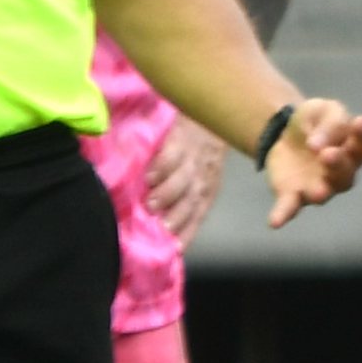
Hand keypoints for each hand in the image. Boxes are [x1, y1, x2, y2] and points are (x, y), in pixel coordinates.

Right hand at [138, 120, 225, 239]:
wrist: (211, 113)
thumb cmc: (201, 153)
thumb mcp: (202, 178)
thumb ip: (186, 201)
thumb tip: (162, 228)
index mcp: (207, 190)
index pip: (198, 216)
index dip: (188, 233)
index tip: (176, 249)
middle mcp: (201, 178)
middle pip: (191, 201)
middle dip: (178, 216)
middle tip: (163, 229)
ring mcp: (192, 159)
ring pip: (182, 180)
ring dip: (167, 193)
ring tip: (152, 205)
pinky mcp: (181, 140)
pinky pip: (171, 155)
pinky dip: (162, 167)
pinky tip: (150, 176)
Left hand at [258, 95, 361, 223]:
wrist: (283, 133)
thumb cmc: (314, 122)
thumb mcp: (323, 110)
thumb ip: (329, 123)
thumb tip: (317, 144)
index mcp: (354, 146)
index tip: (359, 122)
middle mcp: (341, 171)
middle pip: (346, 172)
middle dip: (338, 164)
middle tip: (328, 154)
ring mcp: (319, 186)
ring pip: (325, 192)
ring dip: (321, 192)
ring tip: (317, 192)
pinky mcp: (293, 195)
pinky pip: (290, 207)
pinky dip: (283, 214)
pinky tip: (275, 222)